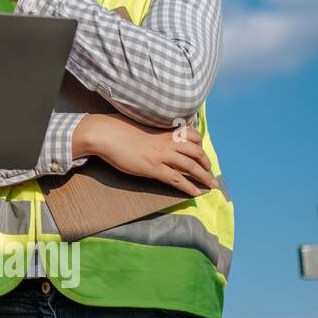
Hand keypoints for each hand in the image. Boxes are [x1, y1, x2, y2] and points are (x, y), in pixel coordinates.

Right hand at [75, 113, 218, 197]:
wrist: (105, 134)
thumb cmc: (116, 127)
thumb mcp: (139, 123)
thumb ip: (152, 127)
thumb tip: (154, 130)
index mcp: (164, 130)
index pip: (192, 134)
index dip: (200, 144)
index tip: (202, 150)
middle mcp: (167, 142)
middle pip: (196, 151)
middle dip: (206, 162)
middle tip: (210, 170)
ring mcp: (161, 155)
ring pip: (191, 166)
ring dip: (204, 176)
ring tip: (211, 185)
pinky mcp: (153, 168)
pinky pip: (177, 179)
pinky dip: (190, 187)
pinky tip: (196, 193)